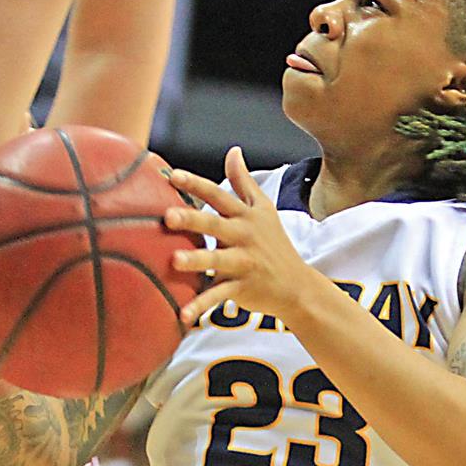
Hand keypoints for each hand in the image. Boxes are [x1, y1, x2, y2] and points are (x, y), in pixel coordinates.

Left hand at [165, 146, 328, 326]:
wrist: (297, 285)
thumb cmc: (274, 243)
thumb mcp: (264, 209)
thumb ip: (244, 181)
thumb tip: (233, 150)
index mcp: (244, 216)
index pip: (218, 195)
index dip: (195, 184)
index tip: (171, 175)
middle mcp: (244, 236)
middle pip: (215, 224)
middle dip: (192, 220)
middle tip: (167, 216)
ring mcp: (244, 262)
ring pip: (217, 260)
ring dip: (196, 261)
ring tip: (173, 261)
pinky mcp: (243, 288)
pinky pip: (219, 297)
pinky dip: (201, 307)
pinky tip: (182, 315)